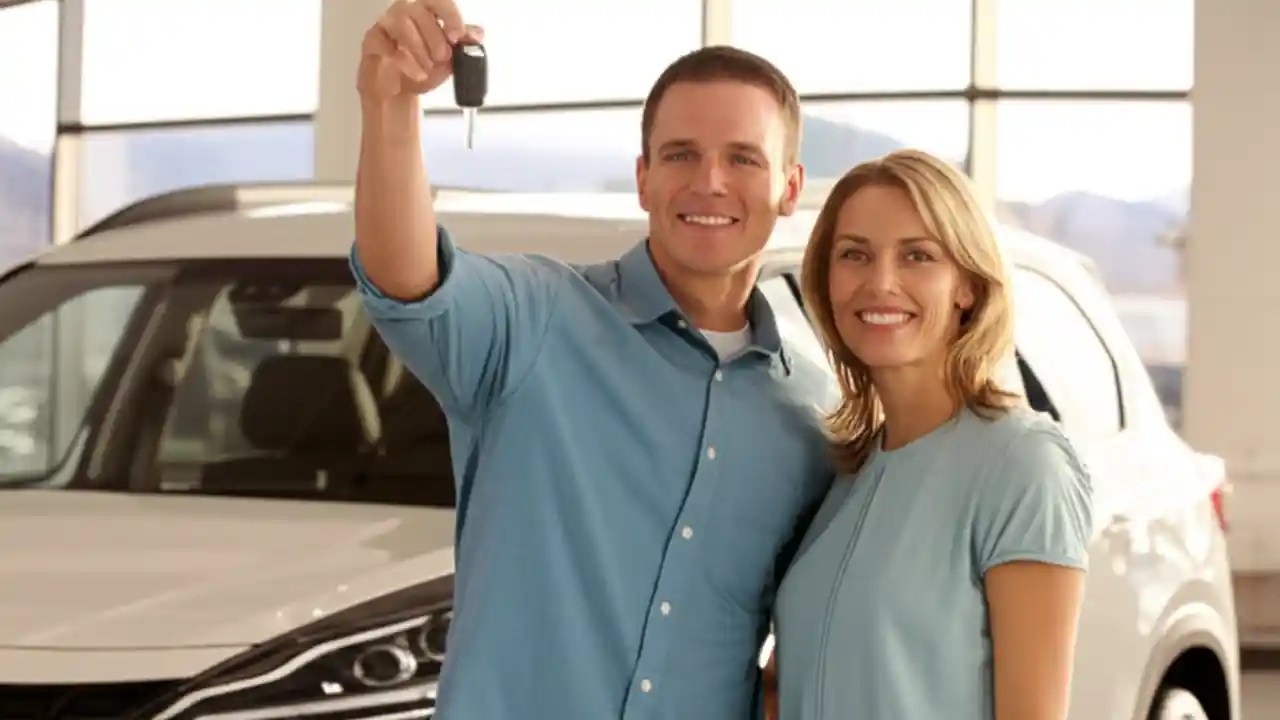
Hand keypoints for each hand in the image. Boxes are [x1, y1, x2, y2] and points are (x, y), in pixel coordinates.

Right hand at [357, 0, 484, 101]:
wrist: (399, 92)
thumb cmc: (422, 71)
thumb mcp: (450, 62)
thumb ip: (463, 46)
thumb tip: (477, 34)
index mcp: (427, 13)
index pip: (439, 1)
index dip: (450, 16)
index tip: (456, 36)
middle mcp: (406, 13)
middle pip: (420, 11)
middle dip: (435, 37)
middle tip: (442, 58)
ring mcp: (387, 24)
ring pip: (402, 23)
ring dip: (419, 49)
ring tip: (427, 69)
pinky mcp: (373, 40)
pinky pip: (385, 43)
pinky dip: (404, 61)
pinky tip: (415, 73)